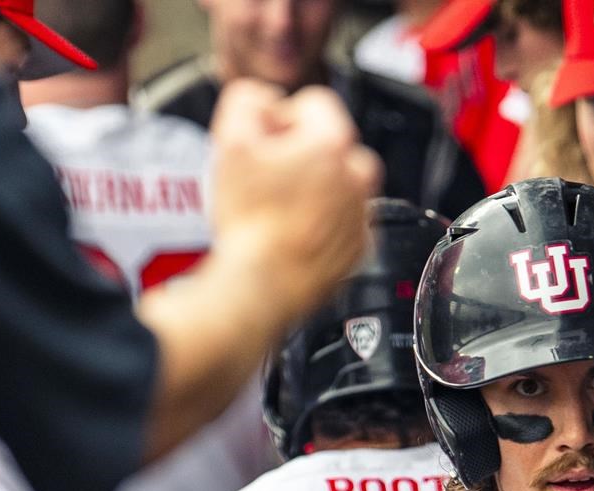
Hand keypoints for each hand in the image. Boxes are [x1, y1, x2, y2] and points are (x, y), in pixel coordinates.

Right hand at [207, 81, 382, 326]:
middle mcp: (360, 176)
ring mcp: (363, 214)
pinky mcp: (360, 247)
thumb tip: (266, 101)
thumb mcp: (230, 141)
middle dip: (300, 154)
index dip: (281, 119)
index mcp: (334, 143)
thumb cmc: (250, 220)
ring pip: (338, 183)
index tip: (265, 145)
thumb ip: (249, 100)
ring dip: (313, 187)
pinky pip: (342, 220)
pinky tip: (292, 232)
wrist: (262, 286)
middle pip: (329, 143)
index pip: (313, 104)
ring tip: (279, 209)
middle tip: (268, 179)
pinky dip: (322, 222)